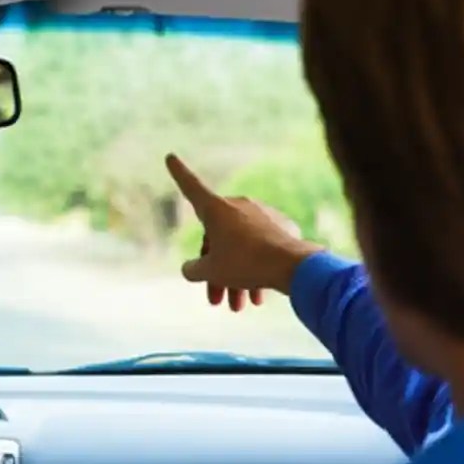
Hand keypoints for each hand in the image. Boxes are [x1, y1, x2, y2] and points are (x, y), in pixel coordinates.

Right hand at [166, 153, 322, 308]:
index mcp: (216, 209)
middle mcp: (238, 206)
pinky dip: (256, 270)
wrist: (293, 266)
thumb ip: (193, 269)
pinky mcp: (282, 228)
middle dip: (215, 272)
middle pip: (218, 239)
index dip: (178, 173)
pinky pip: (261, 248)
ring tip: (240, 307)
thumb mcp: (210, 271)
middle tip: (216, 302)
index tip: (170, 156)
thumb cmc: (245, 264)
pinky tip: (259, 295)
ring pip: (241, 248)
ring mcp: (262, 215)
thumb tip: (191, 269)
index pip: (191, 187)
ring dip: (237, 279)